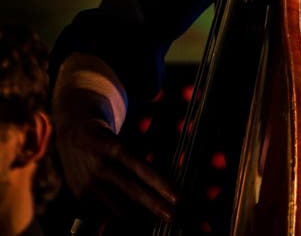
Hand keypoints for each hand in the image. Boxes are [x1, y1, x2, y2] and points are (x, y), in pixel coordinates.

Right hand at [55, 114, 177, 223]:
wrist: (72, 130)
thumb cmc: (106, 136)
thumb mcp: (120, 140)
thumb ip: (137, 158)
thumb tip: (162, 180)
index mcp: (112, 146)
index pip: (140, 167)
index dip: (159, 182)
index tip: (176, 196)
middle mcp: (99, 165)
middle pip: (132, 189)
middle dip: (154, 204)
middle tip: (173, 215)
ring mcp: (87, 182)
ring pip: (118, 206)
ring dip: (139, 216)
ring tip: (157, 220)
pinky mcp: (80, 196)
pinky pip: (103, 213)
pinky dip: (119, 220)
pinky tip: (134, 222)